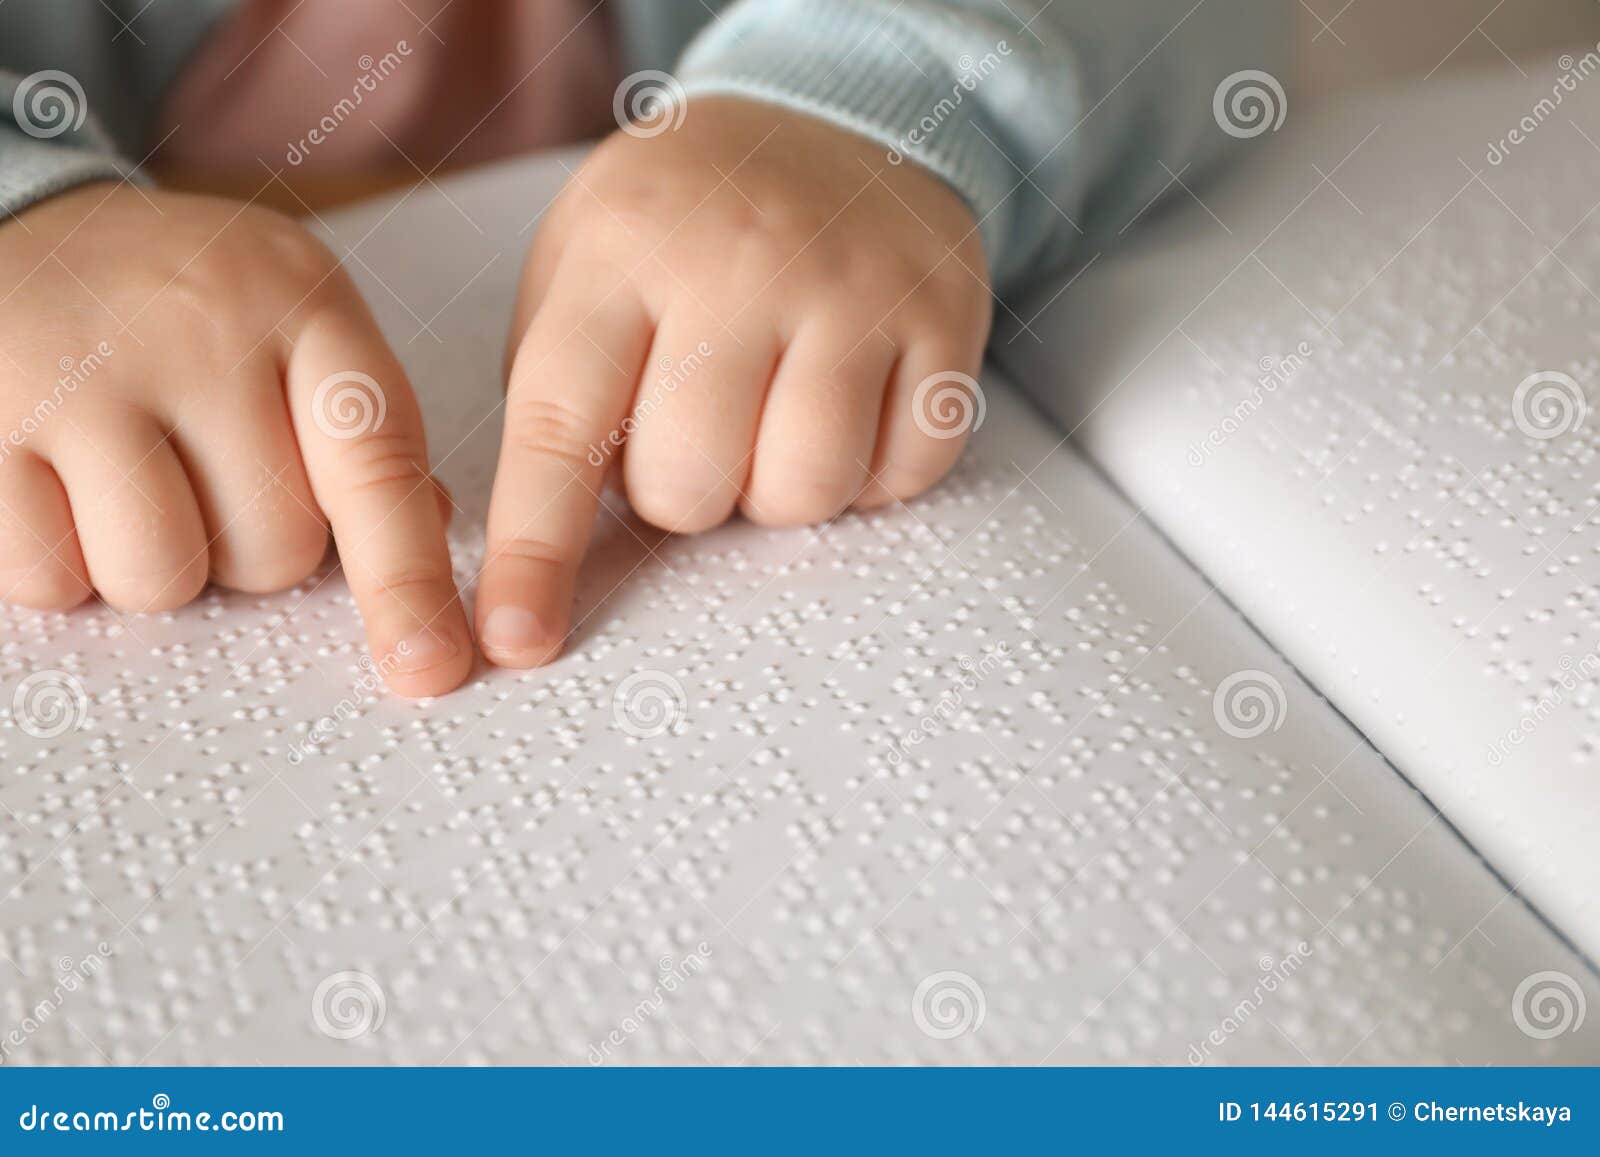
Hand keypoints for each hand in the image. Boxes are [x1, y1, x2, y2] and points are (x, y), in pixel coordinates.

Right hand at [0, 184, 471, 695]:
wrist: (30, 228)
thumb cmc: (188, 305)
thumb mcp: (296, 326)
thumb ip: (366, 433)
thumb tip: (434, 530)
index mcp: (305, 307)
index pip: (377, 466)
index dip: (409, 579)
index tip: (432, 666)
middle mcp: (201, 330)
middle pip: (275, 551)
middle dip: (251, 551)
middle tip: (205, 477)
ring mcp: (83, 373)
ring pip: (162, 579)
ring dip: (155, 565)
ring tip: (131, 481)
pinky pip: (48, 577)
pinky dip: (57, 561)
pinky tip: (57, 483)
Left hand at [478, 97, 991, 666]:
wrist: (835, 115)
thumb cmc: (689, 217)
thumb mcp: (585, 260)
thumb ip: (558, 387)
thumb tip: (545, 545)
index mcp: (623, 250)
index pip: (561, 426)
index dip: (536, 549)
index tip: (519, 641)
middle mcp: (740, 265)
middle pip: (692, 486)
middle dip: (682, 493)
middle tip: (697, 428)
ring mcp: (854, 290)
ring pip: (804, 494)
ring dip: (777, 492)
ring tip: (772, 420)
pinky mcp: (944, 318)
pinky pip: (905, 476)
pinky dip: (871, 476)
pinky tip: (850, 409)